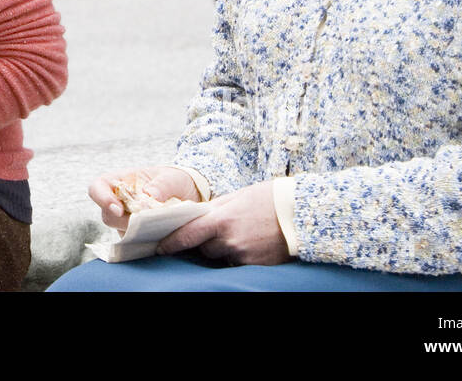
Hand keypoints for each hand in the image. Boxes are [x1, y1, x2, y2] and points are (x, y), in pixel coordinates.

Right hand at [88, 165, 200, 232]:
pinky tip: (161, 236)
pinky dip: (146, 241)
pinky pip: (135, 243)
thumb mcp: (171, 178)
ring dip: (137, 231)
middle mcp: (119, 202)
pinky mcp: (137, 236)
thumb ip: (161, 185)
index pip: (98, 187)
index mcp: (120, 181)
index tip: (118, 209)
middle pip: (107, 216)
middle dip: (124, 221)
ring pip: (120, 232)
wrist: (187, 196)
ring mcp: (126, 221)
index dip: (102, 198)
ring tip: (159, 226)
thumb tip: (149, 195)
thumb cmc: (173, 181)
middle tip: (146, 220)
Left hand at [156, 179, 288, 265]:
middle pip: (204, 249)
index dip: (171, 244)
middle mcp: (229, 240)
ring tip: (241, 233)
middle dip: (205, 243)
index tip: (160, 248)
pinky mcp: (255, 265)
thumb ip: (214, 209)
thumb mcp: (236, 197)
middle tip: (218, 231)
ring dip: (223, 249)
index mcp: (220, 219)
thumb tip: (195, 217)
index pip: (186, 235)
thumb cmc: (267, 198)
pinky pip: (238, 263)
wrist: (300, 212)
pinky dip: (239, 255)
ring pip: (221, 257)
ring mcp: (243, 255)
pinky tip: (251, 243)